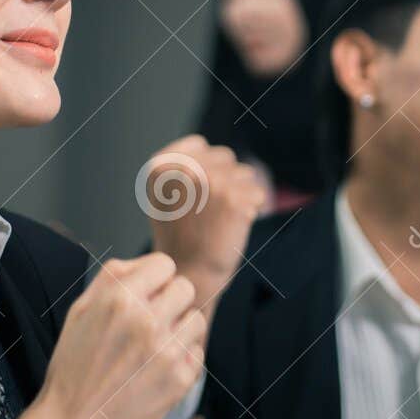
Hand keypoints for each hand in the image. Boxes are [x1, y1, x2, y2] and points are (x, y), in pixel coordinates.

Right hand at [32, 254, 205, 418]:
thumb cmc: (74, 368)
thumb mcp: (80, 311)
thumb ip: (113, 278)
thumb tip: (144, 264)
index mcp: (119, 298)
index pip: (164, 265)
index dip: (156, 279)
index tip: (148, 295)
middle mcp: (146, 320)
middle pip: (185, 288)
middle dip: (171, 301)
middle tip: (154, 321)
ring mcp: (166, 350)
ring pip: (196, 320)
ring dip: (180, 329)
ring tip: (156, 346)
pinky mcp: (180, 379)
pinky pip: (197, 352)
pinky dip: (182, 359)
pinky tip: (158, 369)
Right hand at [140, 135, 264, 312]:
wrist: (189, 274)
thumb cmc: (180, 234)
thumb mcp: (165, 193)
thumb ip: (180, 164)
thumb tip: (203, 144)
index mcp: (162, 165)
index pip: (200, 145)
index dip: (203, 170)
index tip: (192, 198)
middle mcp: (185, 169)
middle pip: (225, 156)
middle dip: (224, 181)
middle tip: (207, 213)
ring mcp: (211, 184)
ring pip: (245, 173)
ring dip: (239, 195)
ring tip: (218, 220)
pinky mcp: (235, 201)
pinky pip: (258, 193)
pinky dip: (252, 210)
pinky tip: (232, 227)